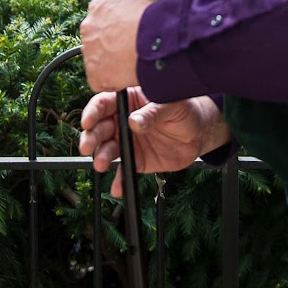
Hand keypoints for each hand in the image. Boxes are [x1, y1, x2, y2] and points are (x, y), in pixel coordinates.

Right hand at [78, 89, 230, 196]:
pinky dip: (119, 180)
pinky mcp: (136, 160)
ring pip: (107, 149)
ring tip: (102, 164)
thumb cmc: (185, 110)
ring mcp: (128, 141)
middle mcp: (123, 120)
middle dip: (91, 137)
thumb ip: (152, 112)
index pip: (104, 103)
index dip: (93, 112)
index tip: (88, 122)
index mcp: (129, 100)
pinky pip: (124, 170)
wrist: (199, 133)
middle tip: (87, 146)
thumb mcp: (171, 105)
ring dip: (101, 157)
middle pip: (100, 127)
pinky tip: (117, 187)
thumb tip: (134, 121)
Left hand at [79, 0, 151, 91]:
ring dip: (109, 61)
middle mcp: (88, 28)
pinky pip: (100, 80)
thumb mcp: (136, 3)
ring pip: (96, 59)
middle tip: (127, 48)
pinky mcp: (94, 75)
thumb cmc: (150, 21)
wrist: (154, 42)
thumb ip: (124, 10)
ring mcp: (89, 52)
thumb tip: (127, 16)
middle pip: (95, 38)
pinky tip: (126, 75)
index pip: (100, 16)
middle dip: (109, 43)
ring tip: (130, 62)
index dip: (114, 26)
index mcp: (98, 7)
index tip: (123, 32)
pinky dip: (111, 81)